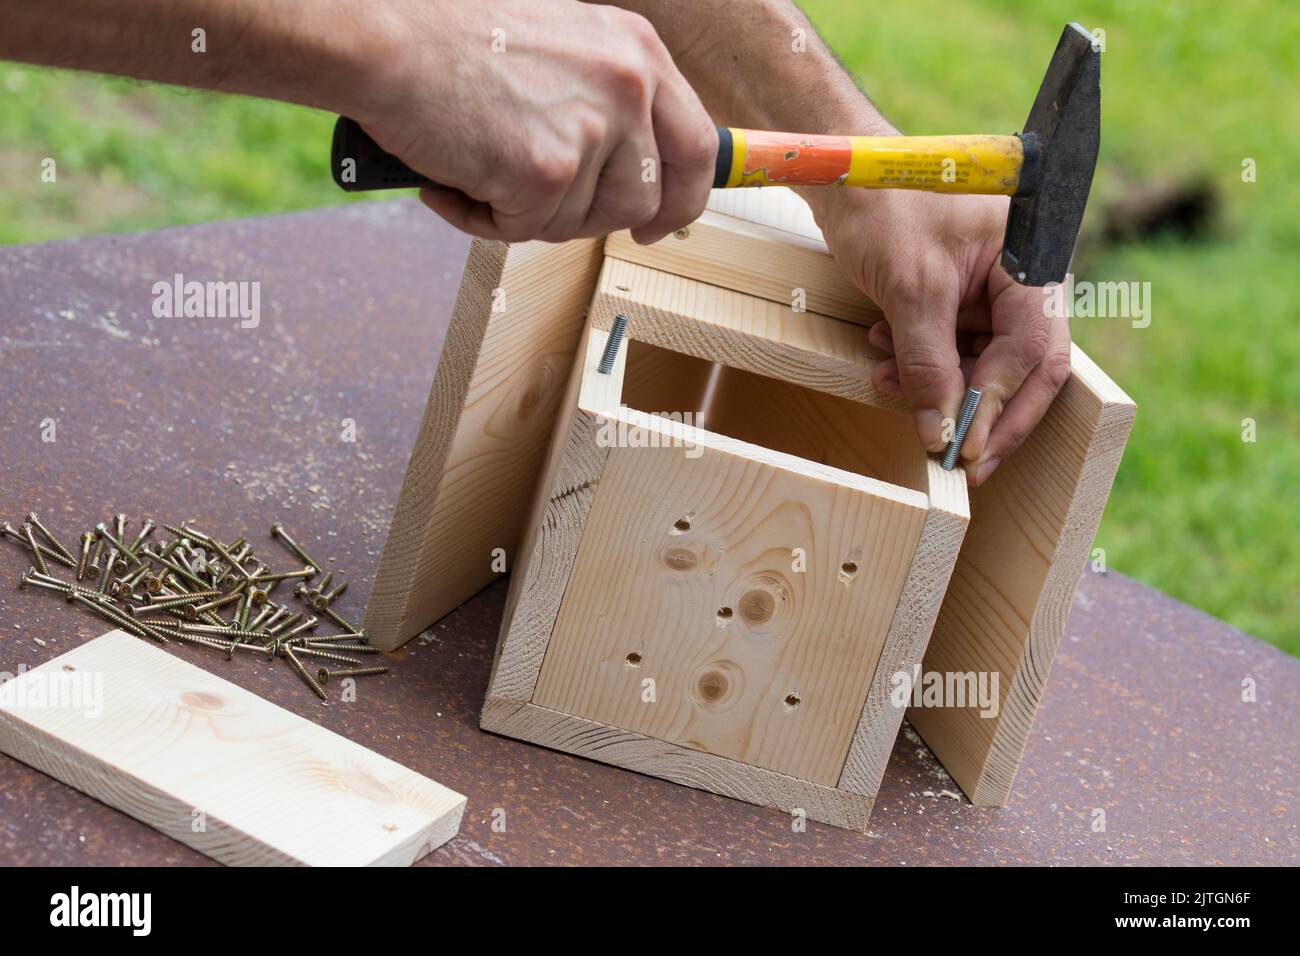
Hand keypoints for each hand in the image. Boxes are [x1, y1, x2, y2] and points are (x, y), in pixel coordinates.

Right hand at [352, 0, 717, 243]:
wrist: (387, 38)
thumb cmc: (454, 38)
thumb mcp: (562, 47)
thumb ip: (603, 96)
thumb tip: (622, 165)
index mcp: (638, 53)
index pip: (696, 146)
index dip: (684, 197)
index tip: (662, 221)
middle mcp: (627, 87)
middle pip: (645, 198)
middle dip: (600, 219)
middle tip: (553, 213)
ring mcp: (589, 130)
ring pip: (581, 221)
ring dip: (533, 215)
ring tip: (483, 175)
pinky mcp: (545, 172)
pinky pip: (525, 230)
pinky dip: (483, 219)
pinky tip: (453, 182)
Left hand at [812, 189, 1071, 485]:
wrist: (843, 175)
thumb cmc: (885, 205)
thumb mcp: (910, 288)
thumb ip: (928, 362)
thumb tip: (941, 431)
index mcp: (1028, 263)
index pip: (1035, 353)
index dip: (1001, 407)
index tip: (968, 449)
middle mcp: (1019, 280)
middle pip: (1020, 367)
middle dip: (978, 411)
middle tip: (953, 456)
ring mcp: (988, 290)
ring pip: (980, 364)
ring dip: (937, 384)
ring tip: (887, 380)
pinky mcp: (955, 298)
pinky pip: (951, 348)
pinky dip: (919, 364)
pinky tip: (883, 360)